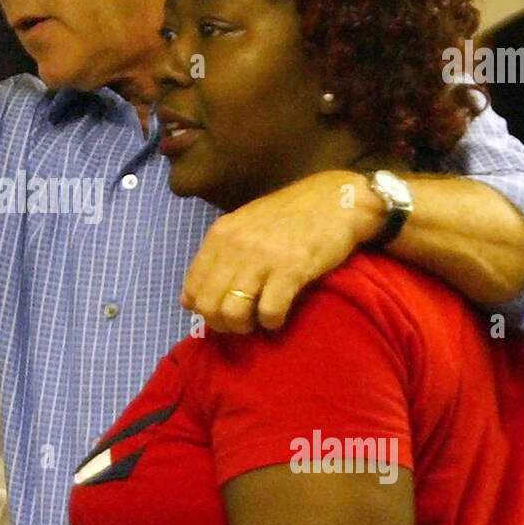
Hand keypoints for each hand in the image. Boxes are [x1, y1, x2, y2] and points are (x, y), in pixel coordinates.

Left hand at [182, 170, 378, 332]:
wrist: (335, 199)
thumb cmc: (289, 215)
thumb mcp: (243, 227)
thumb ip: (217, 257)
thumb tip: (188, 300)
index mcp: (220, 235)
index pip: (192, 288)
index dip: (202, 309)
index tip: (221, 311)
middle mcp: (235, 246)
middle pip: (208, 305)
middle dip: (221, 323)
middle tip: (241, 322)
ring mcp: (262, 258)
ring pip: (232, 312)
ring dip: (244, 326)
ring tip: (257, 321)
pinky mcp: (291, 269)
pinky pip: (269, 312)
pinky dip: (271, 322)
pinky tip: (279, 316)